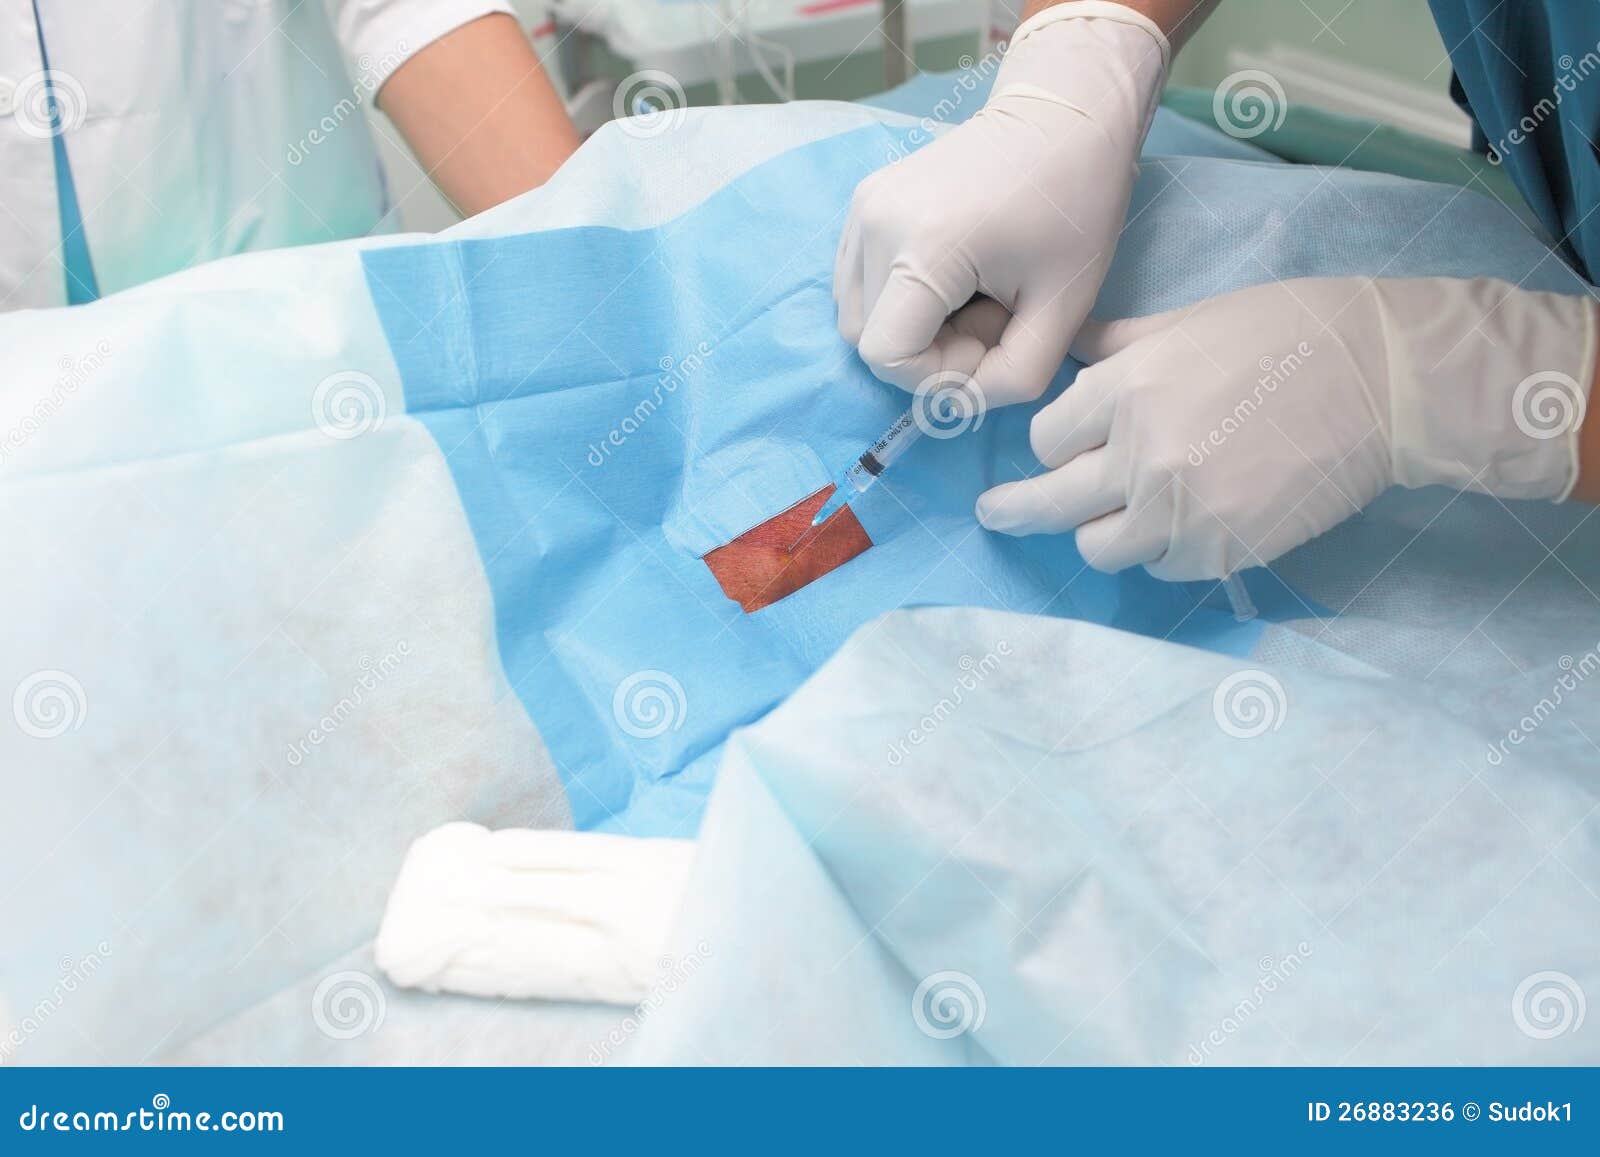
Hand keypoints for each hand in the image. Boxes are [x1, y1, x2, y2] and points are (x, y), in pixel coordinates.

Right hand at [834, 4, 1168, 405]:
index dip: (936, 375)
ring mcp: (862, 209)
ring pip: (856, 315)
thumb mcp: (1064, 310)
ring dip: (911, 328)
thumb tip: (961, 402)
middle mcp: (875, 224)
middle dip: (927, 352)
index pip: (887, 358)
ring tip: (971, 299)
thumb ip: (1014, 378)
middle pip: (867, 340)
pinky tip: (950, 278)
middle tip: (990, 319)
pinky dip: (897, 300)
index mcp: (923, 247)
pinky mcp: (863, 202)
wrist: (1063, 116)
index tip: (991, 346)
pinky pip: (858, 283)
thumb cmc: (1076, 208)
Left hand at [976, 277, 1596, 579]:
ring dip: (1099, 532)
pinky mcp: (1221, 550)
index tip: (1064, 443)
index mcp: (1126, 388)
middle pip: (1048, 503)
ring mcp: (1179, 510)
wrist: (1385, 381)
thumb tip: (1072, 347)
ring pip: (1097, 547)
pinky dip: (1161, 550)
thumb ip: (1120, 345)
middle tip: (996, 515)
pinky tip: (1181, 522)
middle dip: (1014, 510)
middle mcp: (1140, 455)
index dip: (1055, 440)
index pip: (1045, 437)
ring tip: (1110, 519)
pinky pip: (1161, 567)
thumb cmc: (1291, 332)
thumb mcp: (1191, 320)